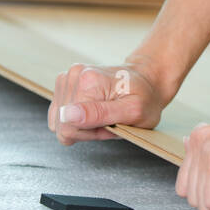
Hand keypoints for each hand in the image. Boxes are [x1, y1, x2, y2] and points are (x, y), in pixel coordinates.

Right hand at [48, 62, 166, 145]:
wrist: (148, 78)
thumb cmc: (145, 97)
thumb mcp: (132, 111)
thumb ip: (99, 114)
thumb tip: (67, 115)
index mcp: (88, 81)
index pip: (68, 128)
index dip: (90, 133)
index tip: (110, 124)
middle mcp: (74, 75)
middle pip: (63, 124)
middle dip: (87, 129)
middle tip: (111, 119)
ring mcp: (68, 77)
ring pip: (61, 119)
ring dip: (83, 123)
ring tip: (105, 113)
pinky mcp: (66, 82)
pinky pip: (61, 112)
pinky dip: (78, 117)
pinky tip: (95, 109)